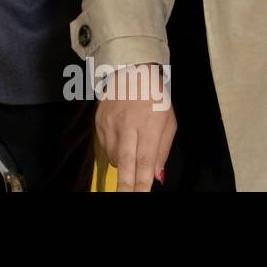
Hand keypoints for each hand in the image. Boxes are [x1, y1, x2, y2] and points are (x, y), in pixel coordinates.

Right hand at [95, 64, 176, 191]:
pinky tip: (123, 142)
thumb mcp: (168, 120)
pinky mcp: (98, 121)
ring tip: (132, 153)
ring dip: (124, 165)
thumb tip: (156, 176)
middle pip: (125, 162)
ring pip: (114, 156)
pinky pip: (105, 146)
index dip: (142, 182)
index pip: (145, 160)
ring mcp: (109, 123)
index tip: (141, 195)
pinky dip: (115, 152)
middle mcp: (126, 125)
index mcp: (148, 124)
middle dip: (125, 184)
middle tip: (125, 196)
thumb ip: (162, 149)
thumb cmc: (155, 97)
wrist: (129, 70)